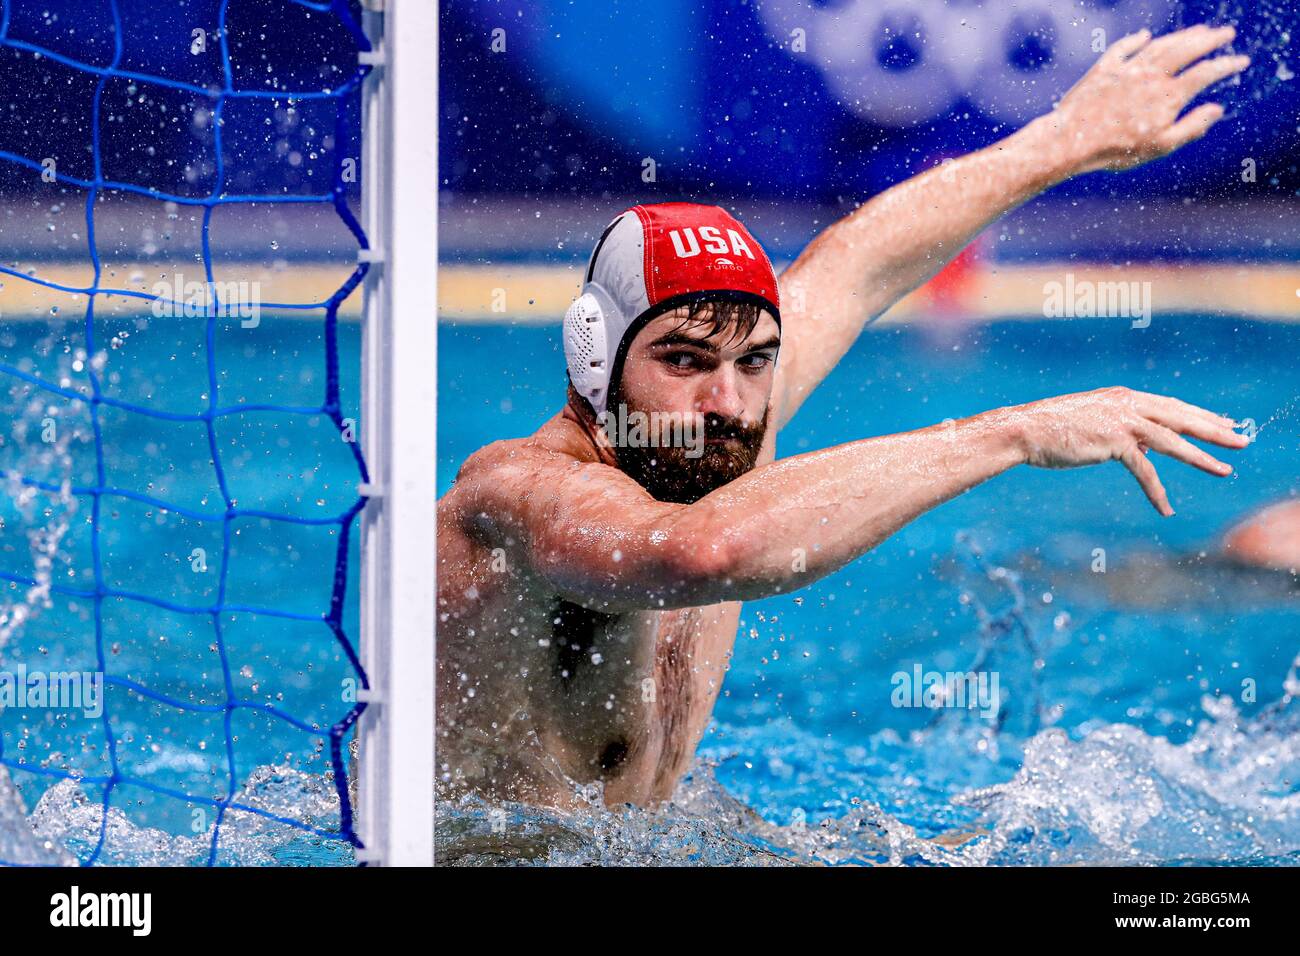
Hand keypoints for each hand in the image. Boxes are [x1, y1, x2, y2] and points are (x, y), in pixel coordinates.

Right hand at [1006, 386, 1249, 515]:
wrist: (1024, 430)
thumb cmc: (1052, 428)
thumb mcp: (1093, 425)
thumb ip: (1121, 432)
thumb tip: (1142, 450)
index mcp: (1124, 397)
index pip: (1172, 405)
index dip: (1200, 414)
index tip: (1223, 421)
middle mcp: (1128, 404)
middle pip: (1182, 417)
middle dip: (1215, 430)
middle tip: (1242, 440)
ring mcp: (1122, 422)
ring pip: (1173, 440)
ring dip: (1202, 457)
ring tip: (1225, 470)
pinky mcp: (1113, 443)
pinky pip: (1144, 470)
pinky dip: (1156, 491)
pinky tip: (1166, 509)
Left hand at [1050, 24, 1249, 174]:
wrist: (1070, 142)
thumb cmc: (1116, 150)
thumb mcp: (1161, 147)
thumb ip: (1192, 127)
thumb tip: (1217, 109)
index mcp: (1168, 95)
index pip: (1205, 73)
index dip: (1226, 65)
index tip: (1241, 60)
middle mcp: (1150, 76)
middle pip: (1186, 49)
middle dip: (1209, 40)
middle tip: (1225, 33)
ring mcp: (1126, 69)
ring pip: (1160, 45)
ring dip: (1181, 36)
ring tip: (1197, 31)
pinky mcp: (1103, 70)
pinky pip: (1122, 48)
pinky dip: (1135, 40)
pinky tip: (1145, 36)